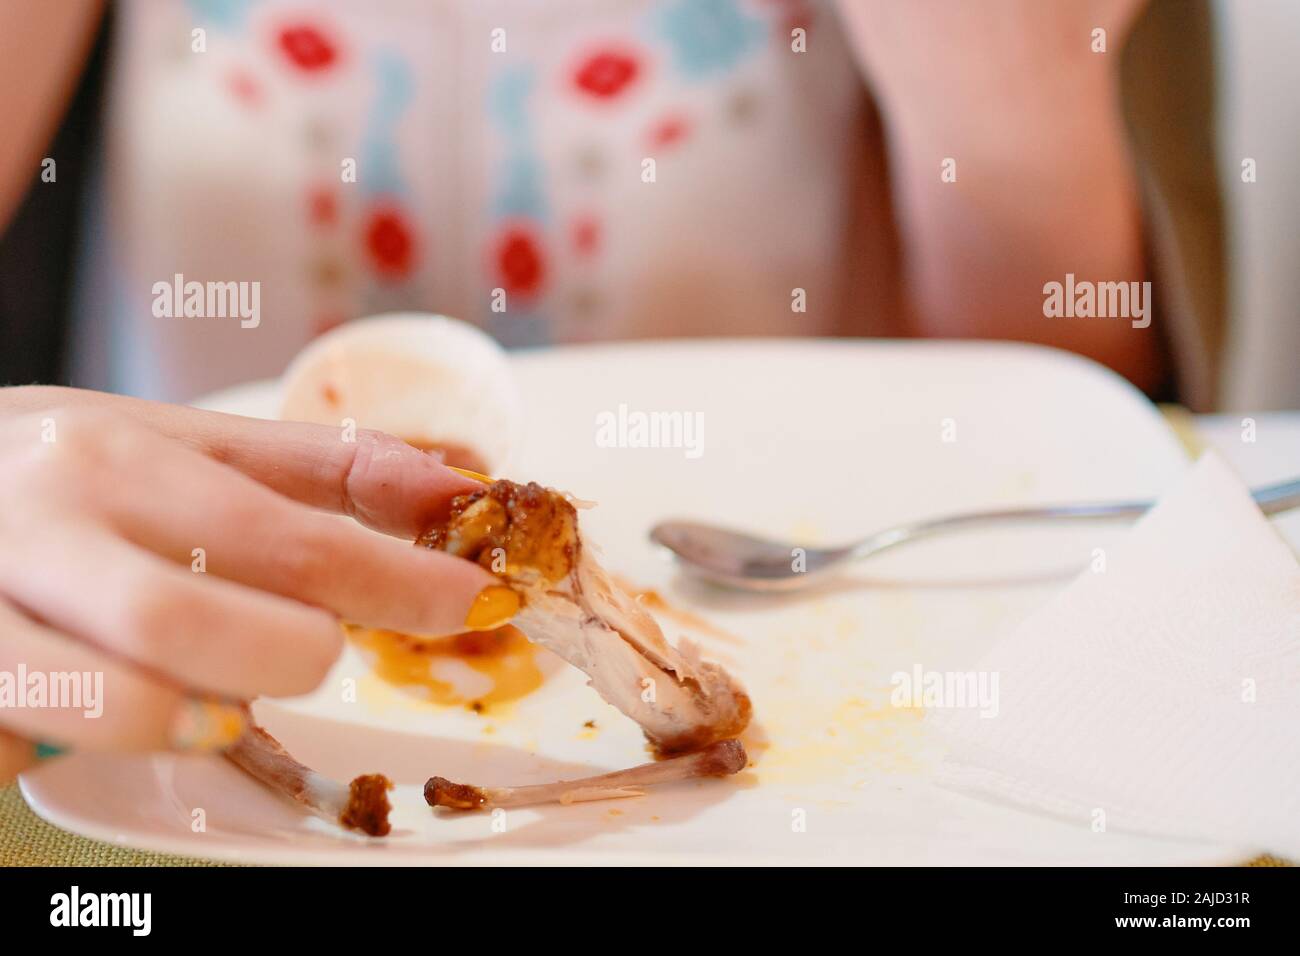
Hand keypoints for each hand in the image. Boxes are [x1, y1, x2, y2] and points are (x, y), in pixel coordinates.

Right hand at [0, 386, 499, 781]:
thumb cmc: (62, 470)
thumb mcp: (181, 445)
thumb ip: (321, 471)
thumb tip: (462, 488)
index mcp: (118, 459)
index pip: (289, 536)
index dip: (400, 581)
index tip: (479, 602)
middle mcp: (44, 527)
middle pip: (194, 625)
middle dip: (285, 657)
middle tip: (307, 652)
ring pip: (113, 704)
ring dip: (189, 716)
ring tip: (209, 695)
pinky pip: (30, 744)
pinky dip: (88, 744)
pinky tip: (101, 702)